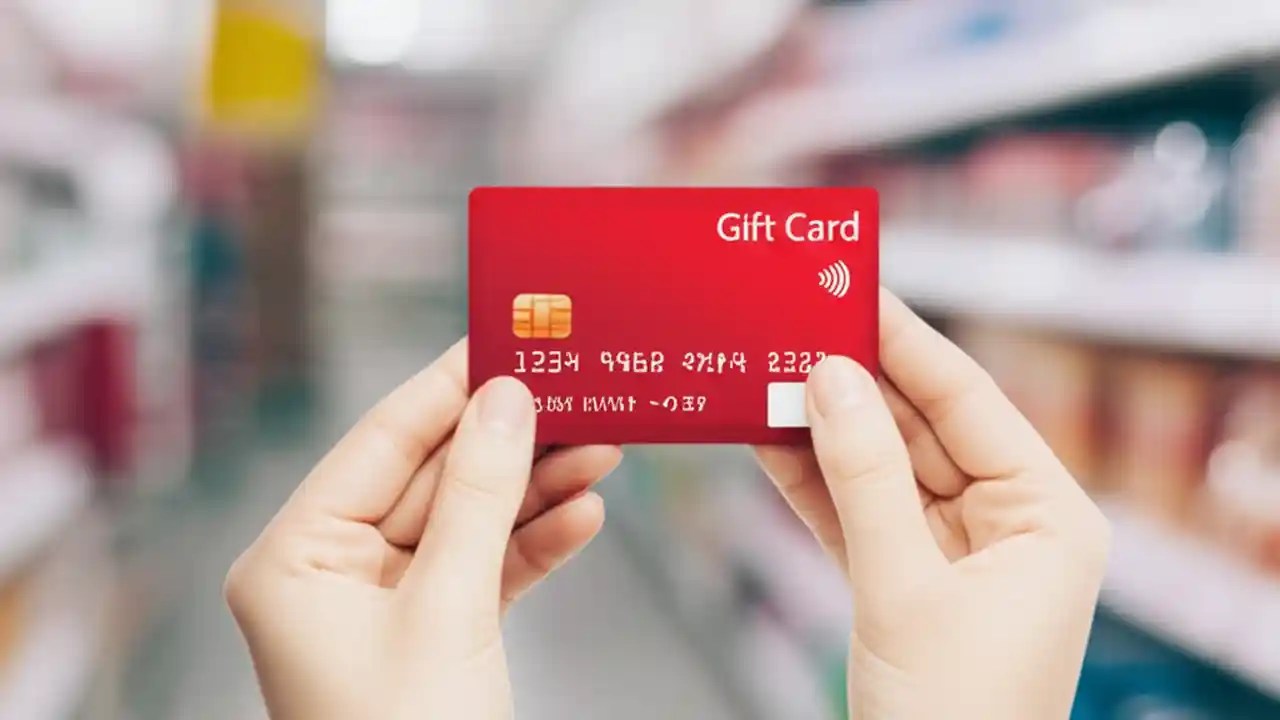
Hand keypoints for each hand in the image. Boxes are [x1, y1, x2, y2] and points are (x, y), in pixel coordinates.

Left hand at [225, 341, 620, 719]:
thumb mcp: (447, 608)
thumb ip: (478, 496)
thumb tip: (505, 399)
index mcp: (293, 559)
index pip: (380, 443)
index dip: (447, 389)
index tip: (505, 340)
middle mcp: (329, 574)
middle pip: (432, 478)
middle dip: (509, 442)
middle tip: (571, 389)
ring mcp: (382, 605)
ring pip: (467, 522)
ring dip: (534, 489)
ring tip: (599, 447)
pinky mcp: (431, 633)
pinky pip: (485, 570)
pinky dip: (534, 544)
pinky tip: (583, 515)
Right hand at [755, 290, 1109, 719]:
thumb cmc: (954, 715)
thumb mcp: (905, 585)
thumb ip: (865, 476)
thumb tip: (829, 378)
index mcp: (1046, 515)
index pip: (969, 402)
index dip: (908, 344)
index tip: (854, 295)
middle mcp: (1007, 524)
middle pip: (919, 429)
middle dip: (853, 385)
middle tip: (792, 329)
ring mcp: (954, 552)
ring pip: (880, 469)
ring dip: (823, 431)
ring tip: (766, 375)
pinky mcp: (906, 580)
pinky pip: (857, 512)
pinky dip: (813, 482)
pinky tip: (769, 440)